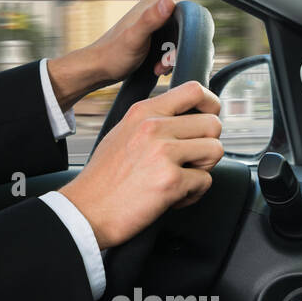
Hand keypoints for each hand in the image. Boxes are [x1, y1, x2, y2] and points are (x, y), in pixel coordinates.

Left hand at [45, 0, 177, 109]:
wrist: (99, 68)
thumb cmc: (113, 55)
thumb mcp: (135, 38)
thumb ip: (150, 19)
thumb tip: (168, 0)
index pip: (191, 14)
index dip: (187, 37)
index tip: (171, 54)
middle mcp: (160, 5)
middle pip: (188, 27)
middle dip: (179, 50)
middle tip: (164, 64)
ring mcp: (159, 19)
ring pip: (182, 38)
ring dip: (174, 57)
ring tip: (159, 67)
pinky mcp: (157, 32)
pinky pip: (175, 45)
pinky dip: (169, 58)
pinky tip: (158, 66)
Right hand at [57, 80, 222, 249]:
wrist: (86, 210)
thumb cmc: (103, 178)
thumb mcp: (122, 134)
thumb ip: (153, 122)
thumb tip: (186, 119)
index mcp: (142, 112)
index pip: (193, 90)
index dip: (211, 105)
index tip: (209, 118)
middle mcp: (153, 127)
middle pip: (213, 124)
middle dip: (207, 145)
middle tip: (189, 160)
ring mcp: (163, 152)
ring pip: (215, 150)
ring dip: (203, 168)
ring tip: (180, 178)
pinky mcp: (171, 180)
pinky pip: (205, 181)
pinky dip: (193, 193)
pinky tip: (172, 196)